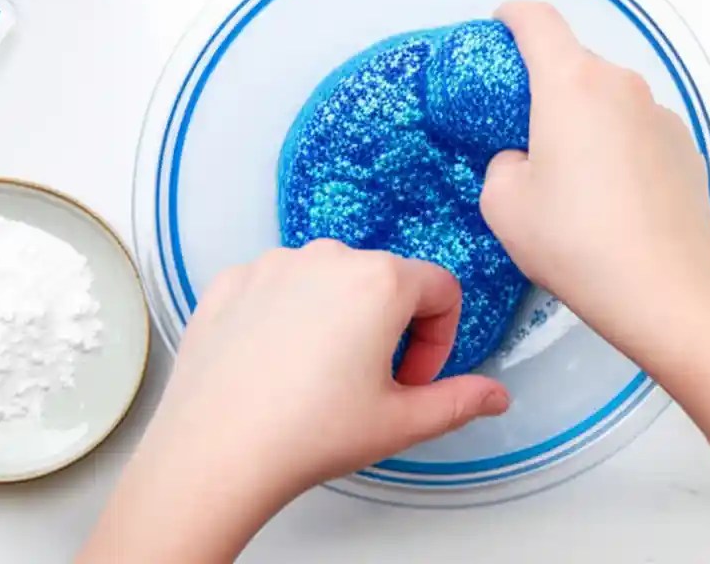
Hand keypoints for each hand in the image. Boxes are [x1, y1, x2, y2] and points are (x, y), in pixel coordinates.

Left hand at [82, 242, 508, 562]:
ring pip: (329, 281)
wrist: (215, 452)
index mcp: (380, 282)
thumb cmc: (306, 435)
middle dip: (390, 329)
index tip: (414, 379)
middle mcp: (327, 257)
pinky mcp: (231, 281)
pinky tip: (277, 364)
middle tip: (371, 386)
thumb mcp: (401, 423)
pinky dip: (287, 315)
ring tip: (319, 377)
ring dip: (338, 318)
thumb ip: (460, 401)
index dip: (439, 339)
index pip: (441, 289)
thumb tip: (494, 396)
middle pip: (384, 281)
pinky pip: (277, 286)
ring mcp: (273, 264)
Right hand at [481, 1, 709, 357]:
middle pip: (575, 64)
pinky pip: (640, 131)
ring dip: (587, 121)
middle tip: (526, 136)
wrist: (663, 291)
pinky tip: (616, 199)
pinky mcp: (688, 148)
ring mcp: (662, 114)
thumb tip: (526, 157)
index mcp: (570, 83)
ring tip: (576, 179)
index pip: (537, 20)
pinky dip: (620, 147)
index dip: (511, 18)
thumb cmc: (572, 241)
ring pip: (610, 100)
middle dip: (547, 87)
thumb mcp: (502, 203)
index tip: (498, 31)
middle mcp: (622, 84)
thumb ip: (502, 161)